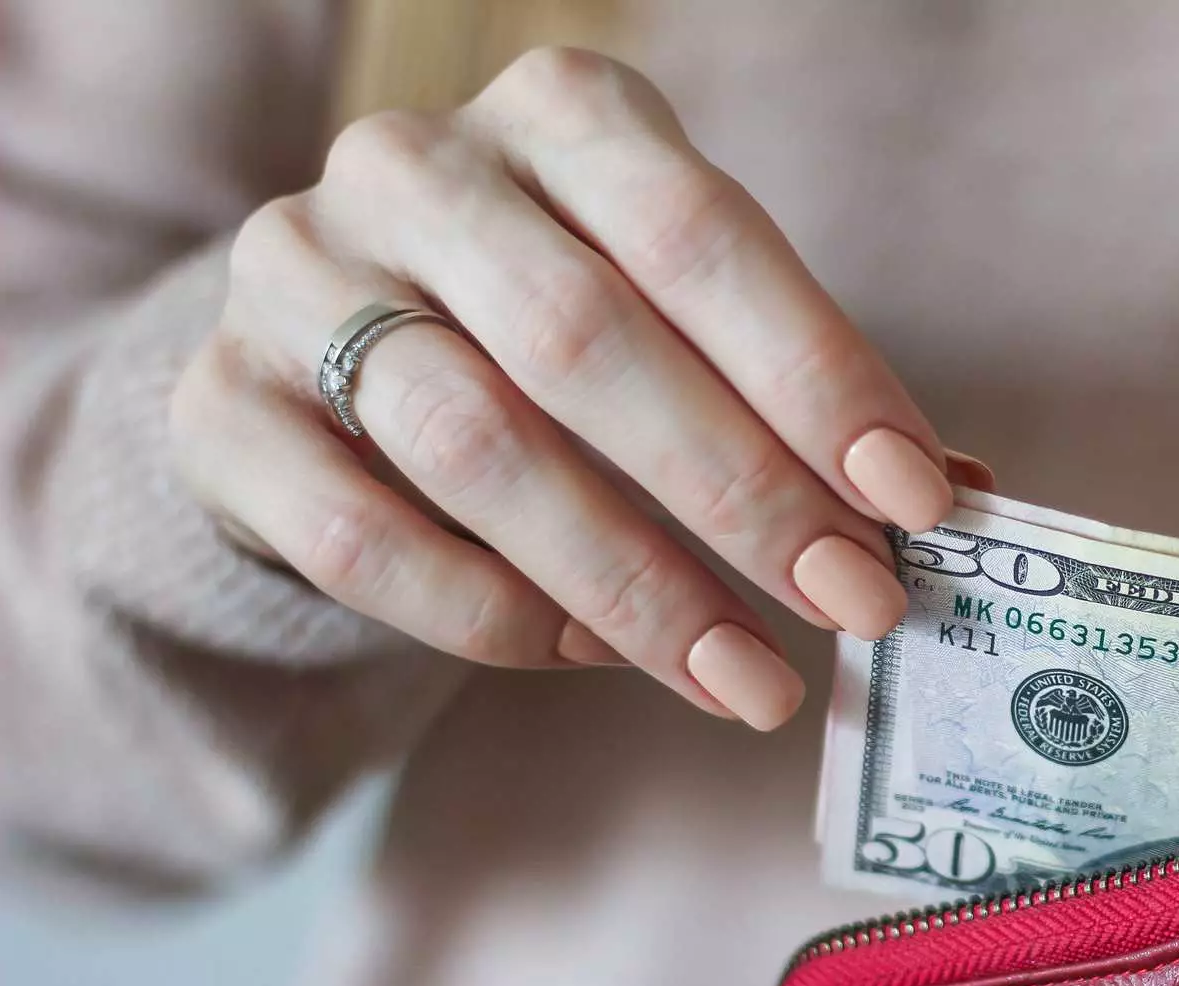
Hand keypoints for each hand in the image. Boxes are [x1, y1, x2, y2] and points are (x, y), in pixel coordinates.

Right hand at [174, 48, 985, 728]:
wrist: (336, 367)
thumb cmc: (562, 341)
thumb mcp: (687, 322)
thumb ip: (800, 395)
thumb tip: (956, 496)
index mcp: (560, 115)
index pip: (701, 234)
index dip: (815, 374)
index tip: (914, 501)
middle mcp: (414, 169)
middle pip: (584, 340)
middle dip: (741, 493)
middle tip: (852, 604)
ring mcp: (295, 280)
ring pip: (474, 446)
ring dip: (635, 583)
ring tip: (749, 678)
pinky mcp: (222, 412)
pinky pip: (362, 539)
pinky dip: (495, 615)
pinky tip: (596, 656)